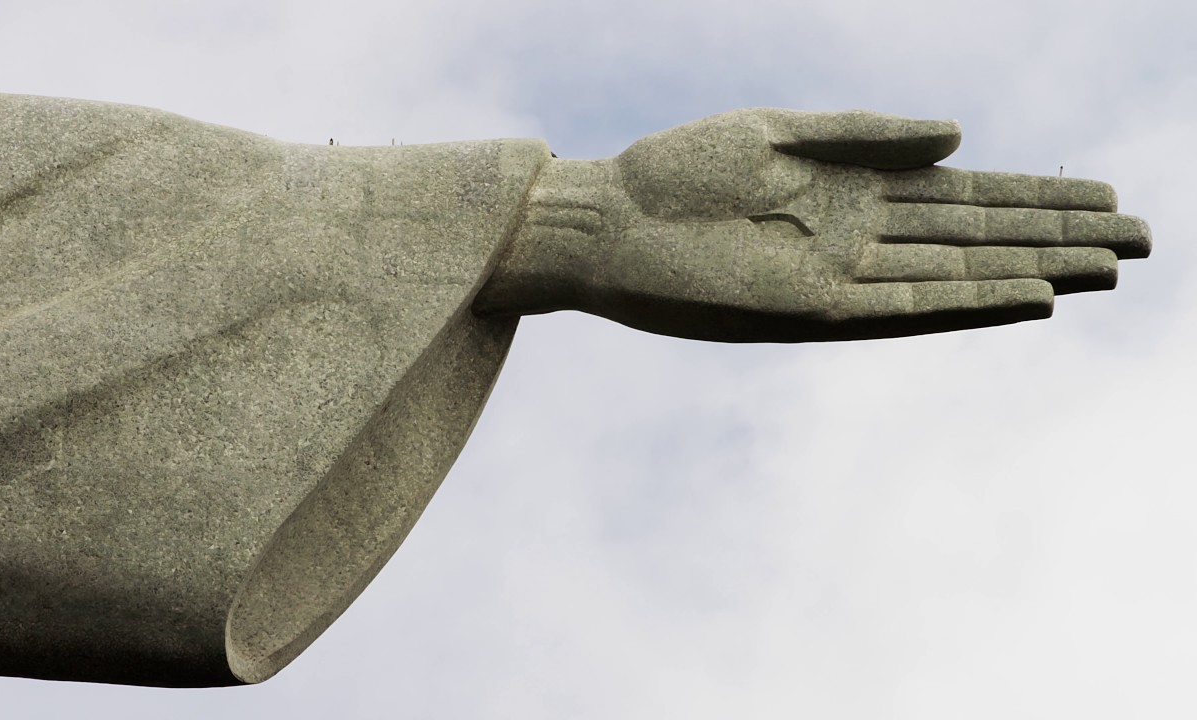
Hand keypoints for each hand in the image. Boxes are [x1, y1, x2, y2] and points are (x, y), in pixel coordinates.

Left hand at [475, 110, 1149, 341]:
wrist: (603, 219)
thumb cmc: (678, 170)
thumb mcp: (778, 131)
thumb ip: (866, 133)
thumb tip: (959, 135)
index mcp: (851, 188)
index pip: (964, 195)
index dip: (1034, 197)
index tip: (1104, 196)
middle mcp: (858, 237)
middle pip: (977, 236)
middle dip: (1057, 236)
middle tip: (1143, 238)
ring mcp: (838, 276)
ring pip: (955, 272)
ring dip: (1032, 271)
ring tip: (1107, 269)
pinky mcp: (807, 310)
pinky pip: (902, 309)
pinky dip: (966, 302)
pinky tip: (1026, 296)